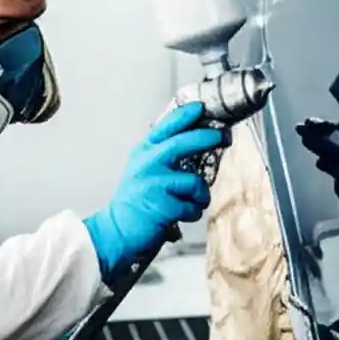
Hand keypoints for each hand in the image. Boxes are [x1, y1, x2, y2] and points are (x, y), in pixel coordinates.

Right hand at [84, 102, 222, 281]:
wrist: (117, 232)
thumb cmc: (137, 202)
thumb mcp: (145, 170)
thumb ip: (165, 154)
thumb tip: (200, 138)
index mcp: (144, 152)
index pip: (165, 127)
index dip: (184, 115)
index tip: (201, 107)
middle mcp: (146, 164)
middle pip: (181, 143)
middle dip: (205, 138)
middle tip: (221, 137)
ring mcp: (153, 184)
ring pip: (194, 182)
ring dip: (200, 196)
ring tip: (191, 203)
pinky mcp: (161, 206)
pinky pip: (192, 206)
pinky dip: (192, 213)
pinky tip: (181, 217)